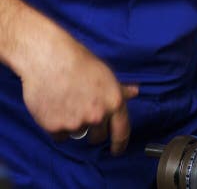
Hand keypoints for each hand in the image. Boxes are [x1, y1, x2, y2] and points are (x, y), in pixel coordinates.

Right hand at [18, 32, 137, 154]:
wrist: (49, 59)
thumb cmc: (79, 62)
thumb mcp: (106, 74)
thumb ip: (120, 89)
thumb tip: (134, 92)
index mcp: (114, 103)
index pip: (122, 131)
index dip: (120, 144)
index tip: (117, 150)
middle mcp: (98, 116)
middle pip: (98, 137)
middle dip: (93, 130)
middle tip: (82, 113)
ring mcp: (76, 123)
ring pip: (77, 134)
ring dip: (74, 125)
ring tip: (66, 104)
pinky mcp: (55, 127)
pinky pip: (59, 135)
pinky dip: (56, 126)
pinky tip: (54, 108)